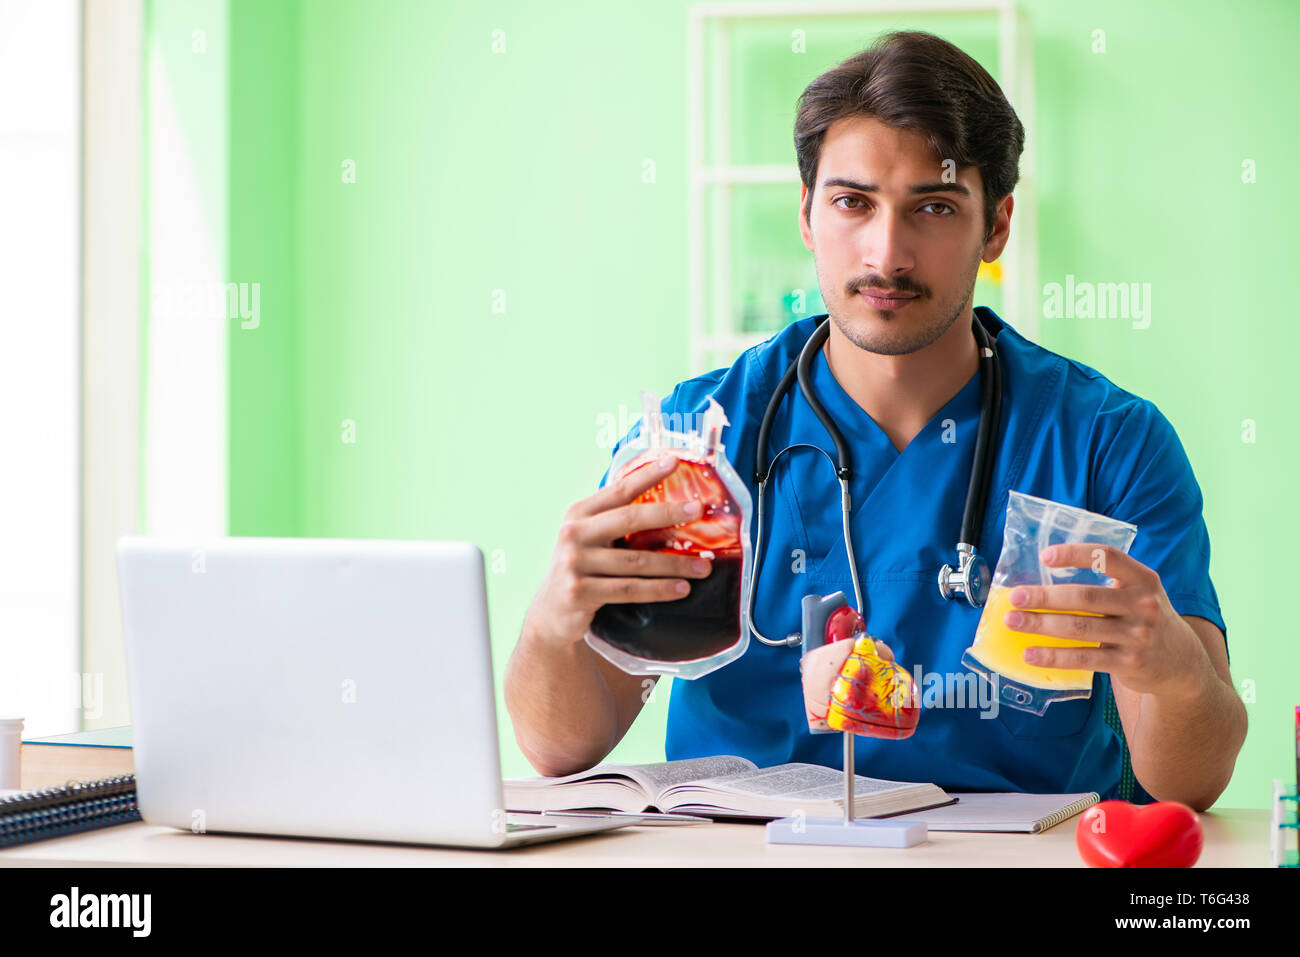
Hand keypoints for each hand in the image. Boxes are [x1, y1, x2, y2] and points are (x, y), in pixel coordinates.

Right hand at [523, 457, 713, 649]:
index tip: (674, 461)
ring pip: (636, 561)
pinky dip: (659, 590)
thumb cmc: (583, 569)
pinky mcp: (579, 592)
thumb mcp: (592, 539)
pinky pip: (629, 589)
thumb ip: (617, 522)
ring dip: (674, 564)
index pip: (619, 490)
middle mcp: (574, 533)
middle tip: (698, 510)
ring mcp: (574, 563)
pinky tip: (681, 589)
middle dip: (668, 513)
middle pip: (629, 519)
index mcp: (579, 513)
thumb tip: (671, 508)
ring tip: (703, 566)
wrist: (553, 612)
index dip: (647, 474)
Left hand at [1001, 543, 1208, 699]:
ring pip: (1079, 628)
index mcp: (1143, 579)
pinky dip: (1054, 656)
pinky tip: (1031, 654)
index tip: (1045, 556)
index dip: (1075, 554)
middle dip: (1044, 597)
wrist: (1182, 663)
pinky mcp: (1129, 662)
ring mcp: (1138, 635)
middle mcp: (1143, 604)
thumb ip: (1106, 583)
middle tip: (1015, 597)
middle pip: (1084, 597)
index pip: (1107, 557)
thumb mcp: (1139, 592)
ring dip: (1040, 625)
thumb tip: (1044, 581)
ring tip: (1013, 622)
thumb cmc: (1144, 619)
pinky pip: (1084, 658)